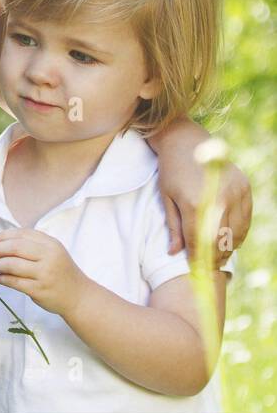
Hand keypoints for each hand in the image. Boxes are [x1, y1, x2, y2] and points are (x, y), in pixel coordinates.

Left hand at [0, 228, 88, 316]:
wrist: (78, 296)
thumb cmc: (60, 271)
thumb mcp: (51, 251)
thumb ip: (30, 244)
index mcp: (50, 244)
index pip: (20, 234)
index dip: (2, 237)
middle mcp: (49, 256)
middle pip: (14, 247)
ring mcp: (44, 274)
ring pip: (11, 265)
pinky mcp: (39, 290)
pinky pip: (14, 282)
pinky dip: (3, 279)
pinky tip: (0, 278)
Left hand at [155, 123, 251, 268]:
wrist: (186, 143)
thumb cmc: (170, 171)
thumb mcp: (166, 199)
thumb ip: (173, 227)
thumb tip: (174, 253)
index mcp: (195, 204)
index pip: (199, 241)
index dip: (198, 258)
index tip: (195, 269)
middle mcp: (219, 199)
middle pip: (220, 239)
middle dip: (215, 257)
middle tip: (209, 267)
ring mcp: (235, 192)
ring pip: (236, 232)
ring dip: (229, 247)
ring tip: (220, 257)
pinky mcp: (244, 187)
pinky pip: (246, 218)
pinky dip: (239, 232)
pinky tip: (231, 240)